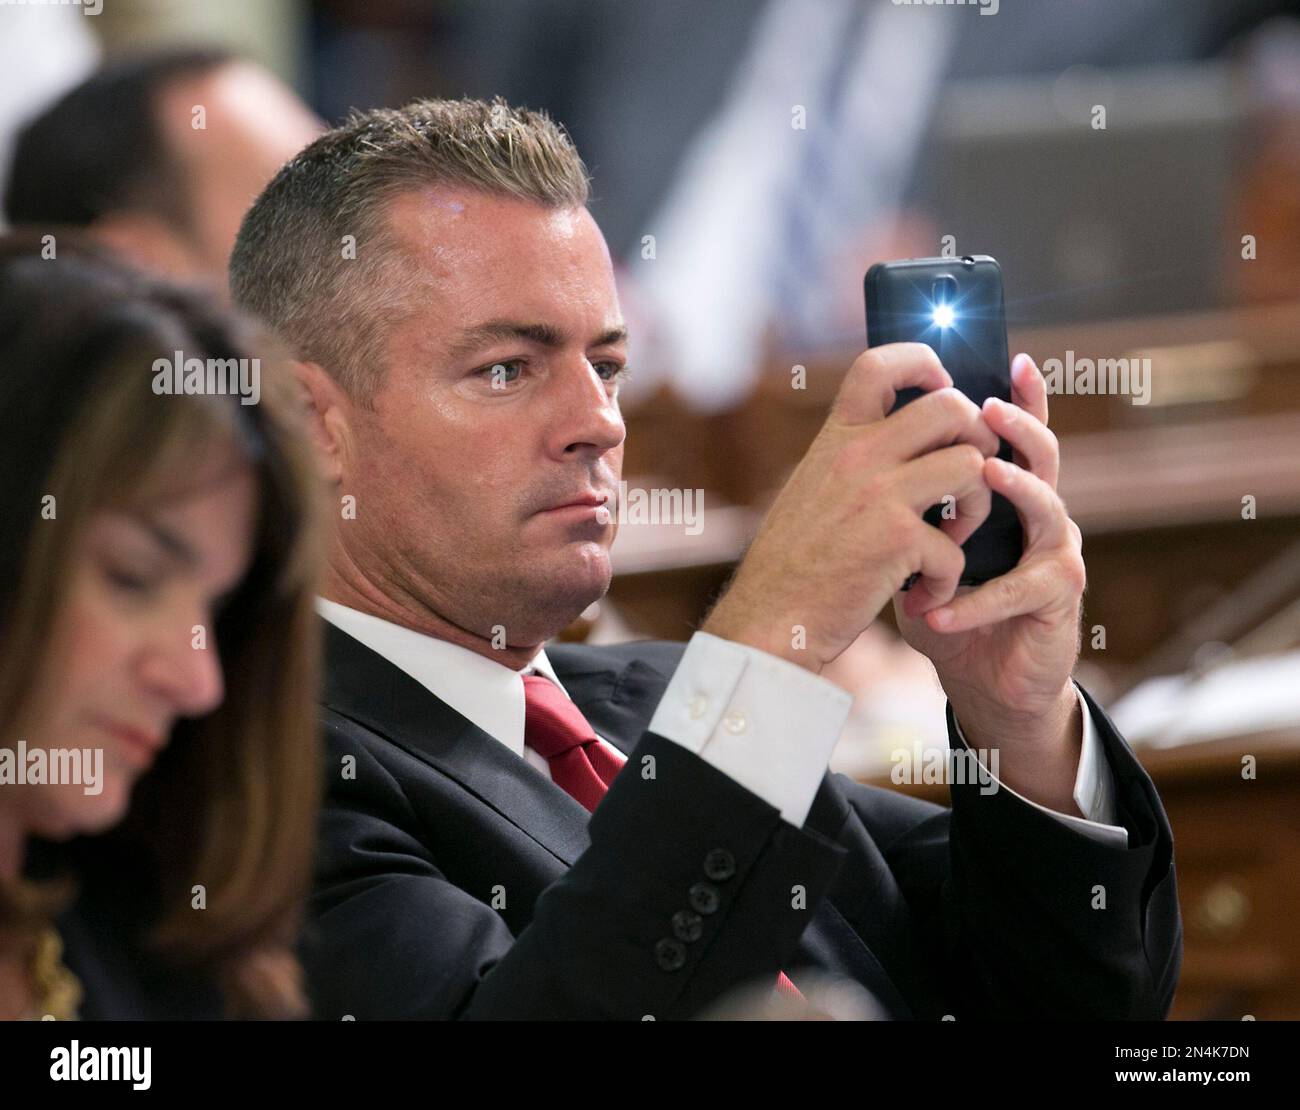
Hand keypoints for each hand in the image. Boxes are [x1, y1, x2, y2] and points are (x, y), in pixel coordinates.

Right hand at [702, 343, 997, 672]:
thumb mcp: (813, 489)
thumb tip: (899, 437)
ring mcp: (880, 495)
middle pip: (952, 406)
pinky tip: (925, 595)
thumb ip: (853, 460)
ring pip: (972, 464)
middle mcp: (858, 456)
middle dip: (977, 440)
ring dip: (979, 506)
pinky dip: (948, 579)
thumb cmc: (792, 564)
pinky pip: (955, 546)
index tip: (941, 386)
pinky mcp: (897, 540)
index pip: (880, 365)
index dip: (924, 363)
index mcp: (836, 440)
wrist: (767, 618)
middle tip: (965, 479)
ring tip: (953, 538)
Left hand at [893, 354, 1085, 753]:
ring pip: (1047, 508)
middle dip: (1020, 426)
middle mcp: (1041, 513)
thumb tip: (860, 447)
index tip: (1010, 357)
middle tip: (988, 407)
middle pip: (1042, 455)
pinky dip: (972, 601)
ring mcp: (1055, 552)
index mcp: (1008, 493)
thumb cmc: (951, 603)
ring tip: (984, 476)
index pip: (1015, 434)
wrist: (983, 676)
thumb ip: (906, 502)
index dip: (1021, 396)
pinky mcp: (1057, 599)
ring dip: (1015, 490)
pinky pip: (1018, 589)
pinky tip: (933, 609)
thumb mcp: (919, 546)